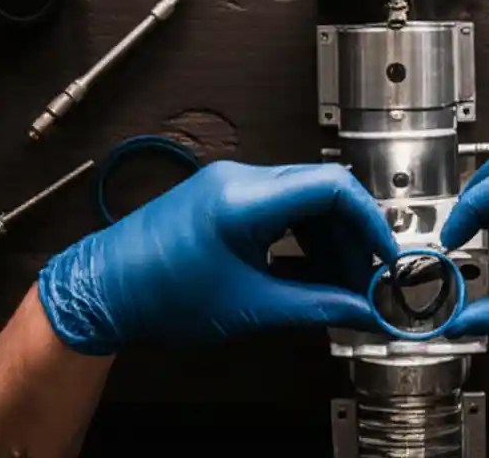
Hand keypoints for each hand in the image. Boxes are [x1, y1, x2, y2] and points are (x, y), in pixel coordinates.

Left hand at [38, 161, 397, 354]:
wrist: (103, 290)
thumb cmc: (156, 294)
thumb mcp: (250, 306)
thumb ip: (316, 306)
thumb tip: (360, 310)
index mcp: (245, 198)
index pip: (333, 188)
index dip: (370, 222)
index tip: (384, 255)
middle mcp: (240, 179)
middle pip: (324, 191)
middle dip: (353, 237)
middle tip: (366, 279)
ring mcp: (232, 184)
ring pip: (305, 199)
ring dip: (330, 238)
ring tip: (340, 283)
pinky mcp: (226, 196)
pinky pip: (282, 206)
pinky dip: (303, 236)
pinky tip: (312, 271)